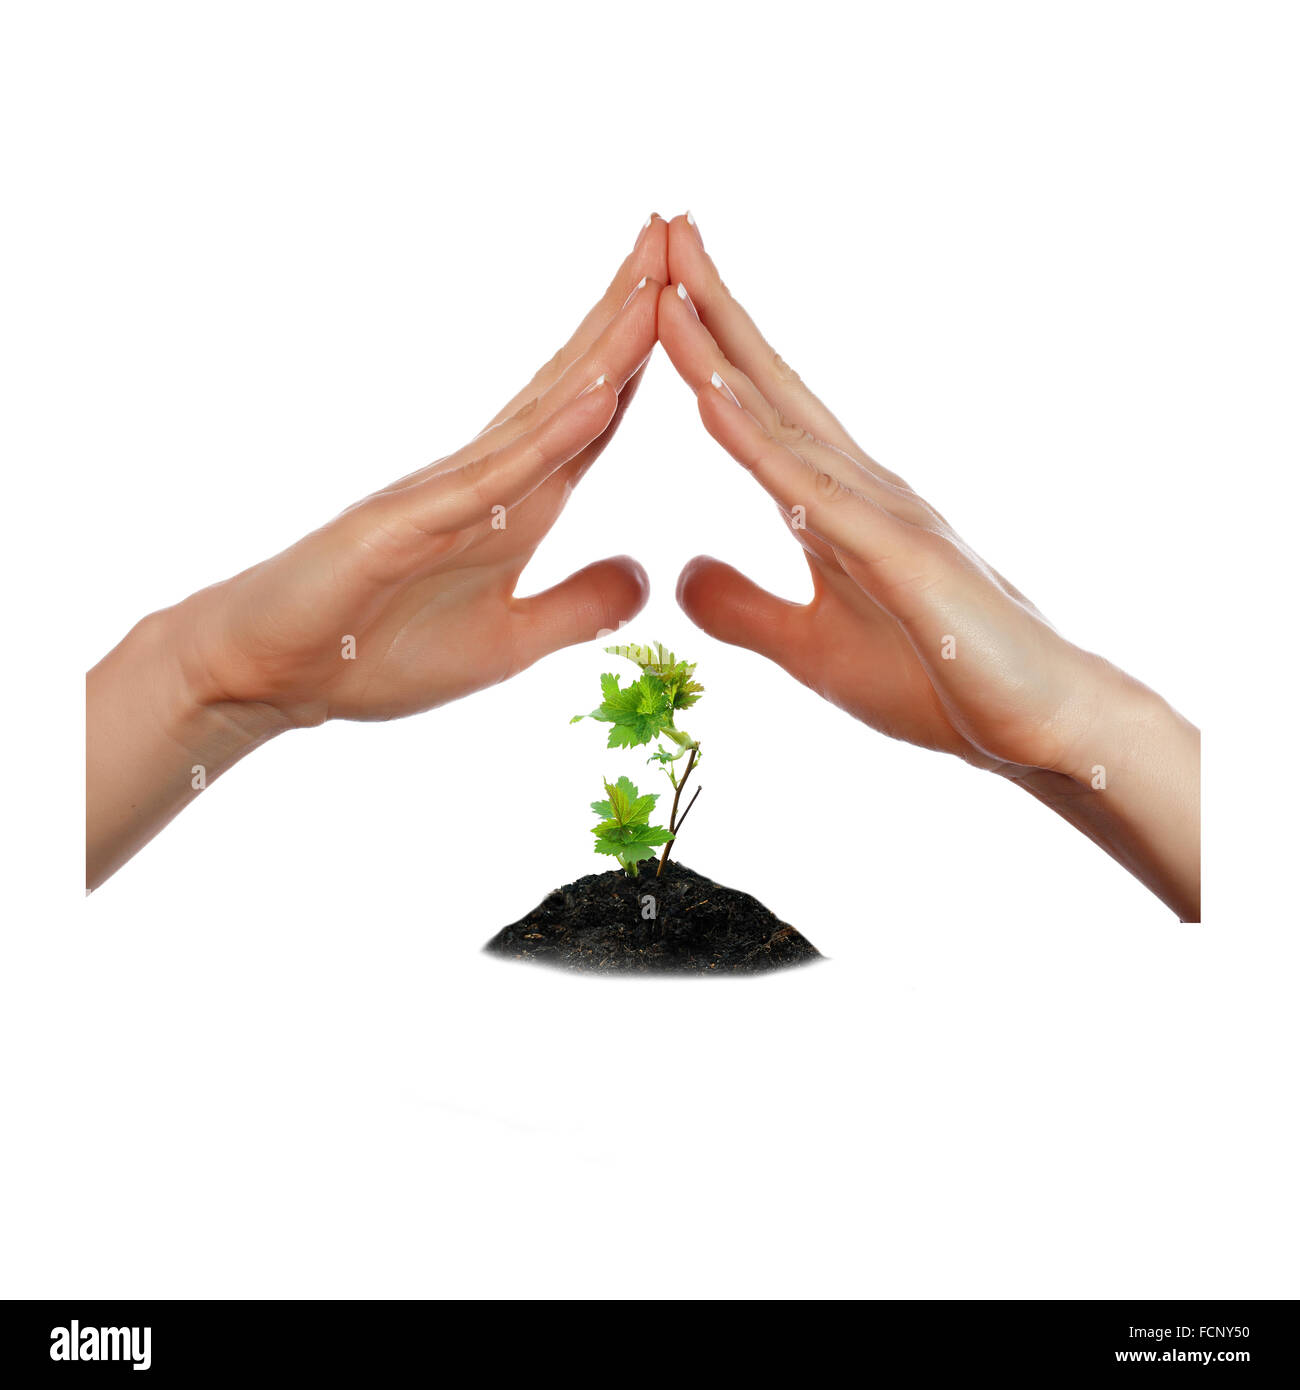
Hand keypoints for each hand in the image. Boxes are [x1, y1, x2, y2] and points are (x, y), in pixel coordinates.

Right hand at [171, 220, 666, 728]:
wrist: (273, 677)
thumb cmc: (372, 655)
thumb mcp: (506, 643)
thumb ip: (575, 608)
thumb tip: (643, 577)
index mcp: (519, 505)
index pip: (595, 419)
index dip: (646, 359)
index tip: (696, 296)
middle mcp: (488, 479)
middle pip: (576, 383)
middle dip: (632, 310)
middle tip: (681, 229)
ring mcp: (446, 493)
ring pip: (544, 410)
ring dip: (605, 346)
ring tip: (657, 277)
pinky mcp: (406, 523)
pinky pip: (494, 477)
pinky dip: (550, 438)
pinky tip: (601, 396)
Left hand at [657, 215, 1198, 917]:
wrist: (1037, 724)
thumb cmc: (939, 680)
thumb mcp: (808, 648)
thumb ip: (745, 608)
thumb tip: (680, 572)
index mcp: (831, 502)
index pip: (755, 410)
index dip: (703, 349)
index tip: (651, 288)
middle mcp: (856, 485)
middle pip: (767, 383)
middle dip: (711, 304)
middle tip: (661, 226)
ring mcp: (880, 512)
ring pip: (783, 418)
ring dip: (722, 347)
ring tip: (671, 276)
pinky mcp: (897, 556)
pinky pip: (810, 491)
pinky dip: (757, 442)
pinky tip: (711, 398)